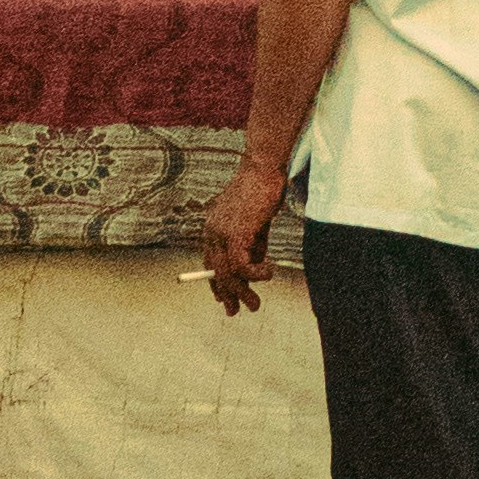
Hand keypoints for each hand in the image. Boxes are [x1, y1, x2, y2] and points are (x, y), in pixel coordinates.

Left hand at [201, 157, 287, 315]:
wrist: (263, 168)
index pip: (209, 264)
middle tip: (237, 311)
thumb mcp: (255, 223)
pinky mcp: (236, 234)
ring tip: (255, 305)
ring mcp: (222, 234)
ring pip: (228, 274)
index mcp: (213, 230)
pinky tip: (269, 273)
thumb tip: (255, 267)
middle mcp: (212, 234)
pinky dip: (256, 275)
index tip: (225, 299)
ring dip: (242, 293)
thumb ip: (253, 244)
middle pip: (216, 273)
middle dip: (227, 295)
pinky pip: (242, 265)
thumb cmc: (262, 190)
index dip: (216, 284)